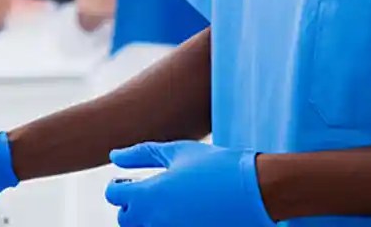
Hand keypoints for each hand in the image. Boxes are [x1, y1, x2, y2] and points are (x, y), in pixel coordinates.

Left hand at [105, 141, 274, 226]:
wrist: (256, 191)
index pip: (114, 196)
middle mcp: (154, 220)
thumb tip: (114, 156)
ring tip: (166, 205)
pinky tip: (182, 214)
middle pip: (125, 221)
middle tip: (147, 195)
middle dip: (131, 208)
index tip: (128, 183)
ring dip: (147, 220)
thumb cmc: (217, 166)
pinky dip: (167, 224)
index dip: (118, 187)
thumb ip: (141, 154)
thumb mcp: (178, 152)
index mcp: (148, 195)